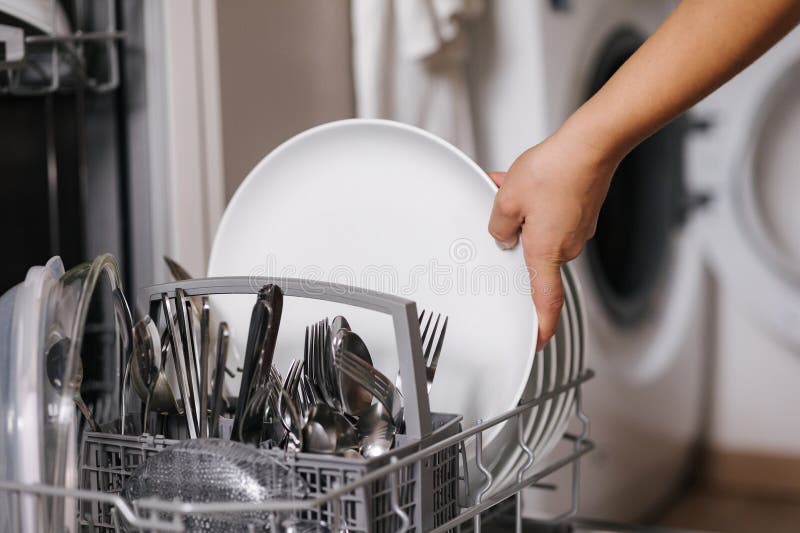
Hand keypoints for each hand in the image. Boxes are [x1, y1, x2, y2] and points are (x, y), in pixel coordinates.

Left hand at [488, 123, 621, 349]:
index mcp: (546, 251)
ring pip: (540, 230)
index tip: (538, 341)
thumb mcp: (507, 198)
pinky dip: (538, 203)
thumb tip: (503, 236)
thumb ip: (498, 226)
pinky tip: (529, 181)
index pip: (544, 301)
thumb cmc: (556, 169)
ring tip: (512, 186)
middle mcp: (567, 246)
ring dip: (523, 213)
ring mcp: (578, 230)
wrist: (592, 144)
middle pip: (532, 252)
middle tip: (502, 207)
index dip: (541, 326)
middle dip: (514, 233)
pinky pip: (552, 216)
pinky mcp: (582, 214)